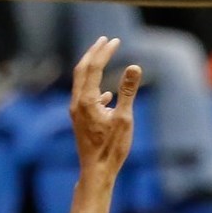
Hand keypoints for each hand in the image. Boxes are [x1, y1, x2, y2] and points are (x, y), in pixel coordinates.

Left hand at [69, 36, 142, 178]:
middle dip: (94, 53)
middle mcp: (77, 103)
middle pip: (82, 70)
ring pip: (82, 82)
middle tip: (105, 40)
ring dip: (93, 68)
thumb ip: (128, 91)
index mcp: (86, 100)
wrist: (96, 172)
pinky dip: (95, 88)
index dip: (105, 52)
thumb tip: (134, 67)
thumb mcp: (124, 119)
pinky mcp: (80, 120)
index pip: (94, 68)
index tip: (116, 41)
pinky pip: (85, 96)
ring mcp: (77, 112)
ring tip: (103, 58)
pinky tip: (107, 94)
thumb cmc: (111, 149)